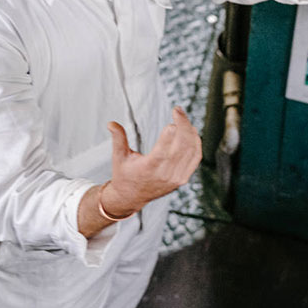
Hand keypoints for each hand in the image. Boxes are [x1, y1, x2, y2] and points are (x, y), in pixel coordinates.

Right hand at [79, 108, 201, 235]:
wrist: (131, 197)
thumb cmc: (124, 175)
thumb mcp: (119, 157)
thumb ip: (118, 139)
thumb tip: (111, 123)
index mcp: (148, 169)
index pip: (162, 154)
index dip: (169, 138)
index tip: (171, 123)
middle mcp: (164, 175)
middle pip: (181, 148)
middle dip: (183, 126)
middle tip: (178, 110)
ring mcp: (176, 178)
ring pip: (190, 151)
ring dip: (190, 131)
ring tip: (182, 117)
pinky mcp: (183, 179)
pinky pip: (195, 158)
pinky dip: (196, 143)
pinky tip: (191, 130)